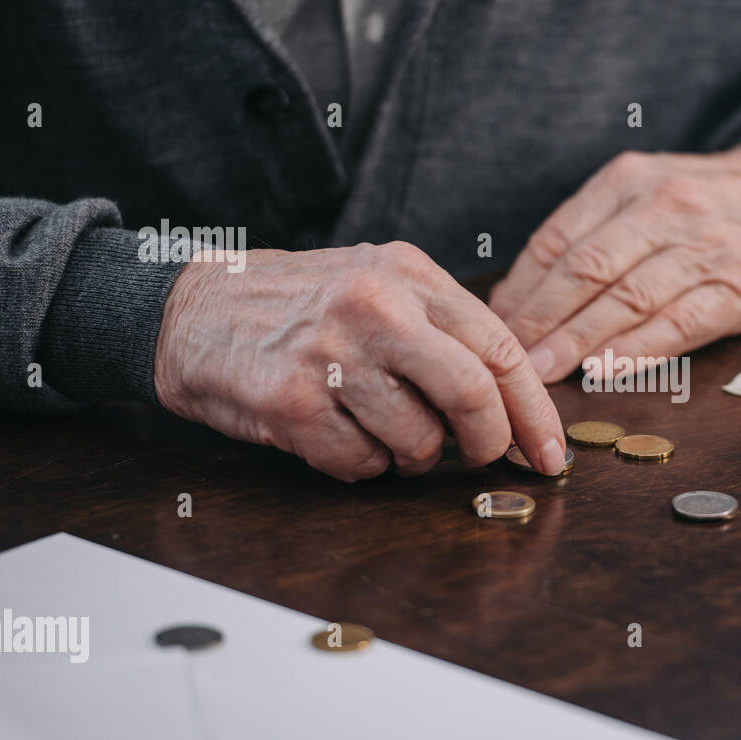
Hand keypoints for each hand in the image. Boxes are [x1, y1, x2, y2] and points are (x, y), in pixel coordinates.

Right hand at [154, 242, 567, 480]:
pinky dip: (362, 465)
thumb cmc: (300, 307)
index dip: (535, 412)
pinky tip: (338, 435)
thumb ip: (446, 331)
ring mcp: (331, 353)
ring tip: (382, 430)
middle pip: (472, 394)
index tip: (550, 454)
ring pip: (417, 440)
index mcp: (408, 274)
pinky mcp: (291, 401)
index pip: (500, 349)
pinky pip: (361, 463)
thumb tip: (515, 404)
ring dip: (412, 456)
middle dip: (488, 443)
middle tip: (479, 458)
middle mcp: (374, 306)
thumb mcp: (379, 286)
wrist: (190, 311)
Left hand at [489, 139, 740, 381]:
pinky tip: (603, 370)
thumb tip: (519, 298)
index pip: (558, 239)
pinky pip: (680, 322)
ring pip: (627, 297)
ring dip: (577, 341)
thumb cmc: (714, 203)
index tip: (489, 328)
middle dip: (538, 320)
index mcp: (631, 181)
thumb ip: (594, 236)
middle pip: (585, 268)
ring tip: (539, 375)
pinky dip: (637, 350)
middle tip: (502, 360)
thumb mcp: (651, 193)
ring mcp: (707, 246)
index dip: (519, 289)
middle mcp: (666, 206)